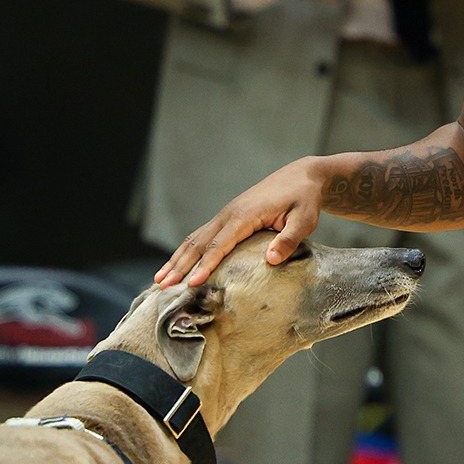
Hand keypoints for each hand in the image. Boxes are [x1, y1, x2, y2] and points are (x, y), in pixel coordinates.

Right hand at [157, 158, 325, 285]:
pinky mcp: (227, 218)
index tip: (191, 283)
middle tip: (162, 287)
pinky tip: (177, 265)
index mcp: (244, 215)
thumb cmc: (304, 199)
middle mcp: (228, 214)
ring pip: (194, 239)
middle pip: (198, 243)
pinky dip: (186, 252)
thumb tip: (271, 260)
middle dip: (180, 265)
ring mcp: (225, 215)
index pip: (219, 244)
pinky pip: (201, 236)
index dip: (205, 265)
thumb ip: (290, 239)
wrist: (301, 176)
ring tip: (159, 280)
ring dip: (176, 259)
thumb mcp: (304, 219)